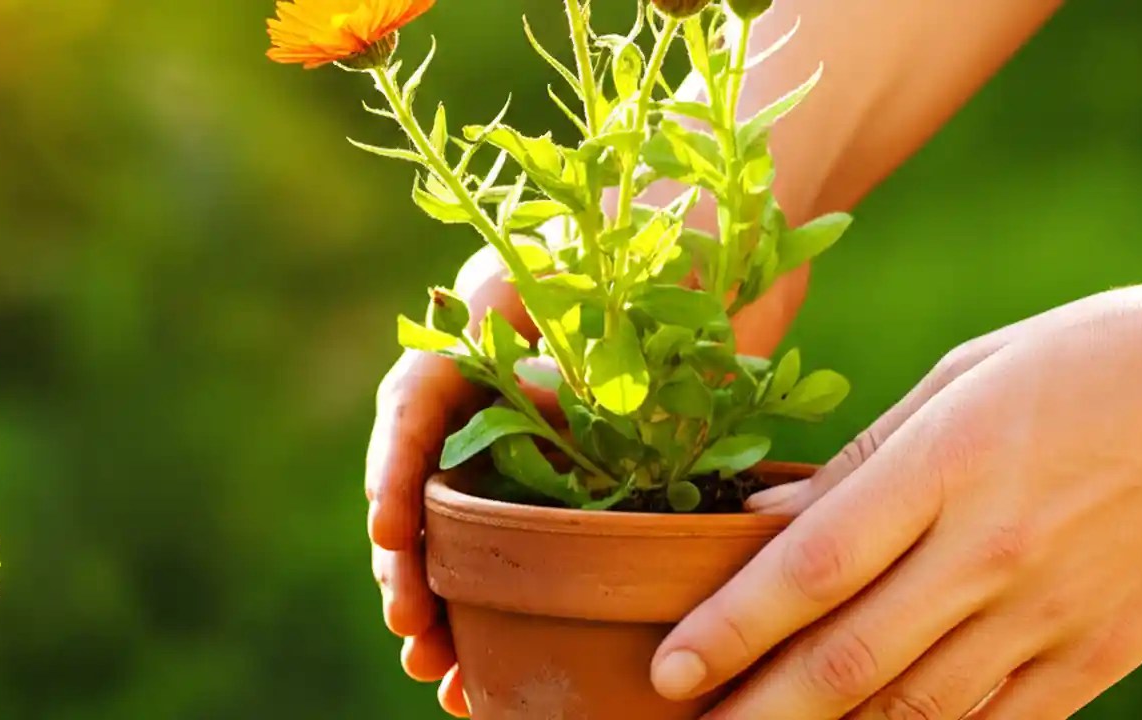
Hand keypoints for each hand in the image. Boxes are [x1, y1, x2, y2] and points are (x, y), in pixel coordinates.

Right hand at [367, 245, 810, 716]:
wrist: (748, 233)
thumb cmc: (694, 240)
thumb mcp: (643, 289)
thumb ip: (588, 353)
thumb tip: (539, 422)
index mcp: (488, 314)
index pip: (416, 394)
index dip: (394, 467)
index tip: (393, 536)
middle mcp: (491, 372)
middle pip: (424, 473)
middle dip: (409, 560)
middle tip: (417, 635)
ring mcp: (526, 418)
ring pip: (462, 517)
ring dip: (445, 594)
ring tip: (439, 672)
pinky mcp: (567, 458)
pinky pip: (520, 530)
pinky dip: (504, 593)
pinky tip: (494, 655)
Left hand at [652, 241, 1141, 718]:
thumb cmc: (1086, 359)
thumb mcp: (963, 378)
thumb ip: (860, 461)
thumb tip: (764, 523)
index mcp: (948, 465)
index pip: (812, 568)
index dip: (731, 628)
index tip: (670, 668)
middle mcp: (993, 550)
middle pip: (850, 659)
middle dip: (758, 709)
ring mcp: (1052, 612)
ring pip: (919, 711)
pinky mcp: (1102, 653)